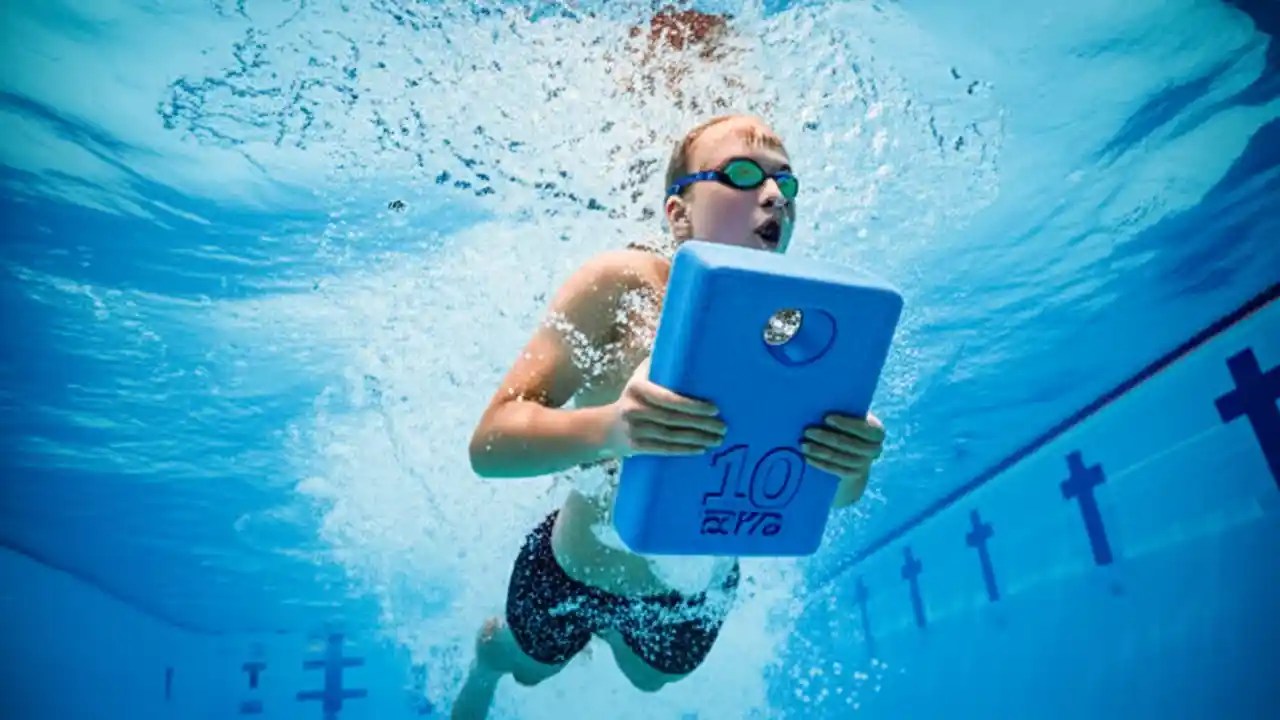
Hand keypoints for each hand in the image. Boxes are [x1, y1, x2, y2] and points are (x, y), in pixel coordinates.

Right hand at [604, 358, 726, 457]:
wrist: (606, 427)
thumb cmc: (634, 396)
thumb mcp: (640, 376)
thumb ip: (659, 363)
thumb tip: (686, 345)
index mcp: (637, 388)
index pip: (668, 398)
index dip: (692, 405)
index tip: (715, 408)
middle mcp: (633, 409)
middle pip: (673, 419)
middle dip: (701, 424)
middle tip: (723, 426)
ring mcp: (634, 429)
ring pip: (671, 436)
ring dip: (698, 438)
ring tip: (718, 439)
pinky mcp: (636, 447)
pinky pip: (665, 449)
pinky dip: (685, 450)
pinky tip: (701, 449)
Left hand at [801, 412, 884, 506]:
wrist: (850, 453)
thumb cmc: (844, 426)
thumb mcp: (848, 417)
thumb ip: (842, 411)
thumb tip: (821, 404)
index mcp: (876, 432)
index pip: (865, 428)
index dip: (847, 424)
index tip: (826, 418)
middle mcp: (875, 449)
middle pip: (851, 444)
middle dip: (827, 438)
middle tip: (807, 431)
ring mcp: (865, 464)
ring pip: (843, 458)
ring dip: (821, 451)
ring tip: (804, 445)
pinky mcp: (854, 475)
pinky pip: (837, 470)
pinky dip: (821, 464)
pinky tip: (808, 458)